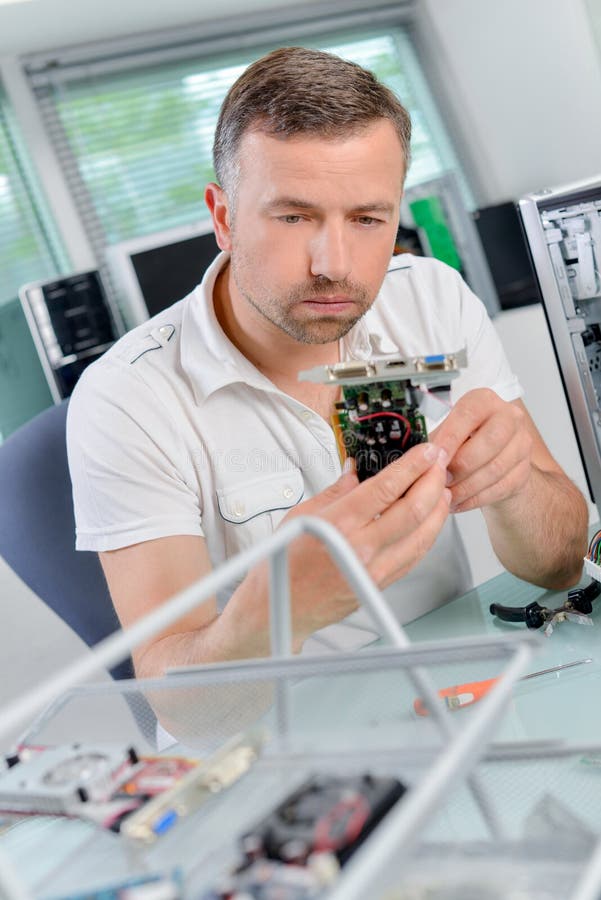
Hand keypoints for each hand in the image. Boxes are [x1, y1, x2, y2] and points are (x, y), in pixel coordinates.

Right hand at [276, 442, 450, 641]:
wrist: (281, 606)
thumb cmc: (285, 563)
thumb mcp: (303, 514)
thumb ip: (336, 491)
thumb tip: (356, 470)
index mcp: (338, 524)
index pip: (387, 488)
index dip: (413, 466)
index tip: (427, 452)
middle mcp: (360, 548)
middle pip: (413, 509)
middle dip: (432, 481)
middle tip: (439, 464)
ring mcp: (374, 569)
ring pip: (423, 535)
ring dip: (438, 508)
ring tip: (440, 488)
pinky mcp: (381, 584)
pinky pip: (414, 556)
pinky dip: (428, 533)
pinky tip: (431, 520)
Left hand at [431, 389, 532, 512]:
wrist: (493, 461)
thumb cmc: (466, 443)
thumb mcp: (448, 434)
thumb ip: (438, 442)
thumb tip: (422, 456)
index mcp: (485, 401)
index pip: (470, 414)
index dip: (451, 437)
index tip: (436, 456)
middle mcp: (508, 417)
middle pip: (490, 441)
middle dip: (462, 464)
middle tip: (442, 479)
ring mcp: (521, 444)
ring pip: (495, 468)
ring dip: (466, 486)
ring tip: (446, 495)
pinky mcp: (525, 471)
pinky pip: (500, 488)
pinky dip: (475, 499)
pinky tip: (459, 502)